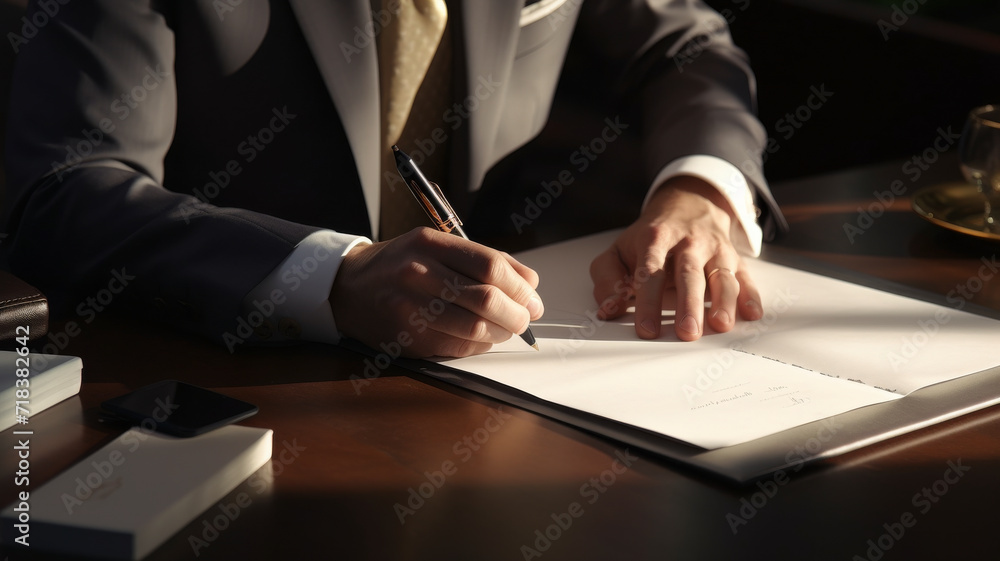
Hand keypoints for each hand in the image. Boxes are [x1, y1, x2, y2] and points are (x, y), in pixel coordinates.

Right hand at [330, 227, 543, 357]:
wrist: (347, 287)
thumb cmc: (400, 265)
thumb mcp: (436, 246)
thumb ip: (483, 259)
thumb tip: (530, 283)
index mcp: (429, 243)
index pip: (490, 265)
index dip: (521, 287)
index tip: (533, 299)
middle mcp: (417, 273)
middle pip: (486, 299)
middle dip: (517, 314)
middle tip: (525, 320)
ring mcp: (409, 307)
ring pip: (474, 327)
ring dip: (501, 333)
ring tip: (506, 330)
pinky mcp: (405, 337)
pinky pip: (456, 347)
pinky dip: (479, 346)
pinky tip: (482, 339)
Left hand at [589, 175, 761, 340]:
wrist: (687, 205)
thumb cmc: (649, 238)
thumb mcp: (618, 250)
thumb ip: (608, 278)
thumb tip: (609, 308)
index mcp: (655, 239)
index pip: (650, 271)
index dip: (648, 301)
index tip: (646, 329)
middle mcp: (688, 242)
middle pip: (689, 274)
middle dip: (689, 304)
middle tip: (687, 332)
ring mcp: (714, 249)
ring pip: (721, 274)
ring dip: (723, 301)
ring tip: (720, 325)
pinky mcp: (734, 257)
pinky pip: (745, 275)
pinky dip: (750, 294)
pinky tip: (751, 313)